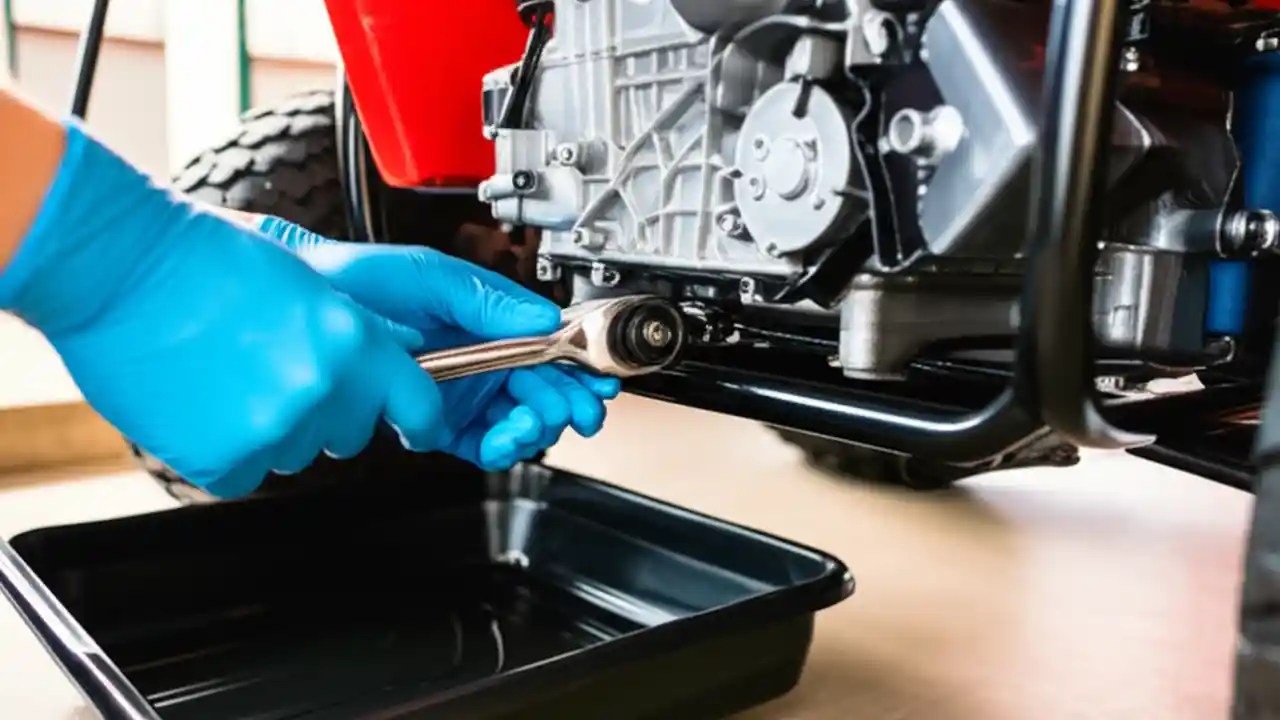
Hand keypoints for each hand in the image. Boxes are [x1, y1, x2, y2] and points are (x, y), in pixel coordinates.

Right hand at [0, 121, 447, 496]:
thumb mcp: (307, 276)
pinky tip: (200, 403)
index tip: (416, 428)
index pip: (420, 405)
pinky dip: (223, 451)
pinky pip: (243, 475)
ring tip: (227, 375)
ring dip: (270, 428)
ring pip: (295, 453)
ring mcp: (273, 430)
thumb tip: (400, 346)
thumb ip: (359, 325)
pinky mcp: (223, 462)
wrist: (119, 266)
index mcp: (352, 339)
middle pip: (351, 435)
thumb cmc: (202, 257)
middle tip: (275, 368)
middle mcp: (322, 388)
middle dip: (325, 413)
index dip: (418, 420)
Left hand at [256, 216, 620, 469]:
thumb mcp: (434, 276)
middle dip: (564, 404)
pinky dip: (496, 447)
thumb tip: (543, 320)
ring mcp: (460, 392)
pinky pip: (478, 443)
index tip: (596, 382)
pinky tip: (499, 440)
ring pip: (516, 422)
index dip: (577, 368)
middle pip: (541, 391)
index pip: (549, 350)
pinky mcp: (434, 421)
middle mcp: (480, 359)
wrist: (311, 303)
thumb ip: (490, 299)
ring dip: (531, 429)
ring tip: (526, 425)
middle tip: (575, 411)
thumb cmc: (365, 280)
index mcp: (490, 321)